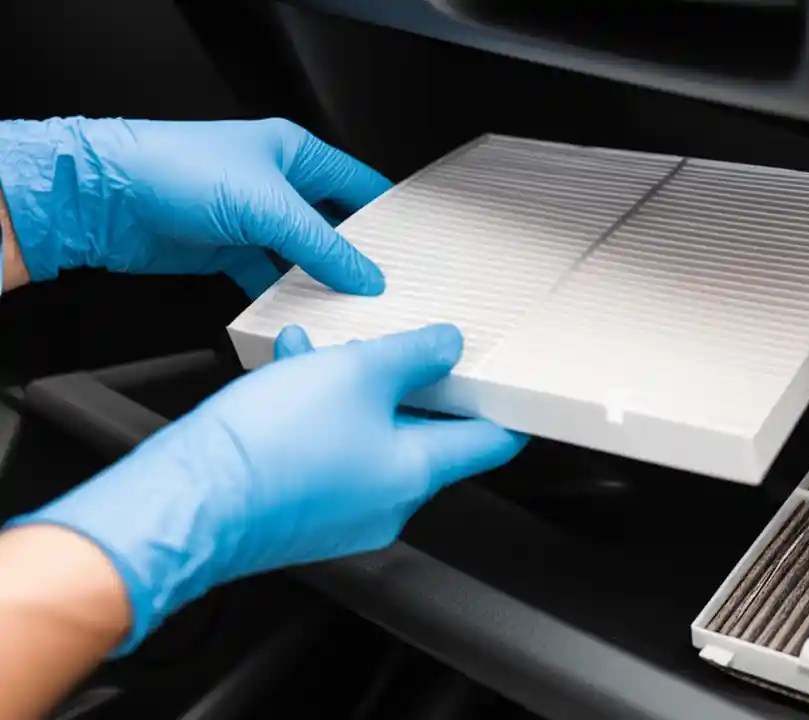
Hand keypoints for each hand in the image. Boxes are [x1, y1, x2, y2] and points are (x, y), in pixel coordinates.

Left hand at [0, 117, 388, 295]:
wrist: (105, 197)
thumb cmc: (177, 171)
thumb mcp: (269, 207)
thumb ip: (323, 247)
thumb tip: (366, 276)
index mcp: (296, 153)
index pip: (359, 186)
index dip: (387, 216)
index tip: (411, 250)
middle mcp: (277, 184)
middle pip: (333, 225)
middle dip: (356, 256)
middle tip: (384, 288)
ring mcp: (251, 219)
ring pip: (302, 257)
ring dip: (319, 282)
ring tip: (348, 309)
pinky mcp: (227, 251)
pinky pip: (268, 278)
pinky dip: (282, 296)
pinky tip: (299, 314)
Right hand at [7, 324, 525, 651]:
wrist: (186, 502)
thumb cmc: (266, 446)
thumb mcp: (353, 373)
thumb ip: (413, 355)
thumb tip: (448, 346)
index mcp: (415, 473)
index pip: (489, 443)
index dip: (506, 408)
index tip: (516, 388)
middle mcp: (387, 503)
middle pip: (422, 434)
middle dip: (405, 382)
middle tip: (399, 347)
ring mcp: (342, 515)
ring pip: (365, 437)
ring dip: (349, 389)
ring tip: (321, 351)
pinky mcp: (300, 514)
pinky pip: (326, 454)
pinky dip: (316, 413)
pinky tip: (287, 374)